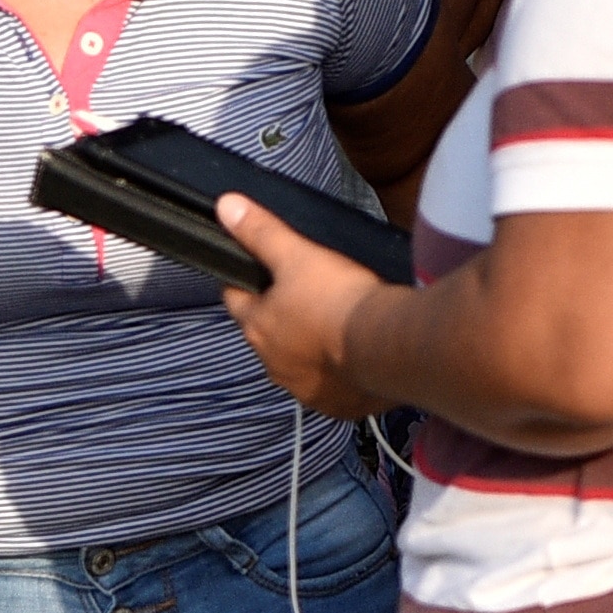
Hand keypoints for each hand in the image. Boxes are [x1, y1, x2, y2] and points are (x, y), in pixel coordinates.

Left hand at [215, 194, 392, 420]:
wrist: (388, 346)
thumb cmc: (341, 301)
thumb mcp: (297, 254)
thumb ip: (261, 231)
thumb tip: (225, 207)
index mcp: (258, 326)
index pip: (236, 300)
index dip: (244, 283)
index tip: (253, 275)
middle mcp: (275, 363)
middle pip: (268, 335)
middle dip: (280, 319)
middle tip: (305, 298)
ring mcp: (306, 388)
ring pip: (298, 365)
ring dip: (309, 350)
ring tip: (334, 328)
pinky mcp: (338, 405)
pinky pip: (332, 389)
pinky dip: (338, 375)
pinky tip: (355, 357)